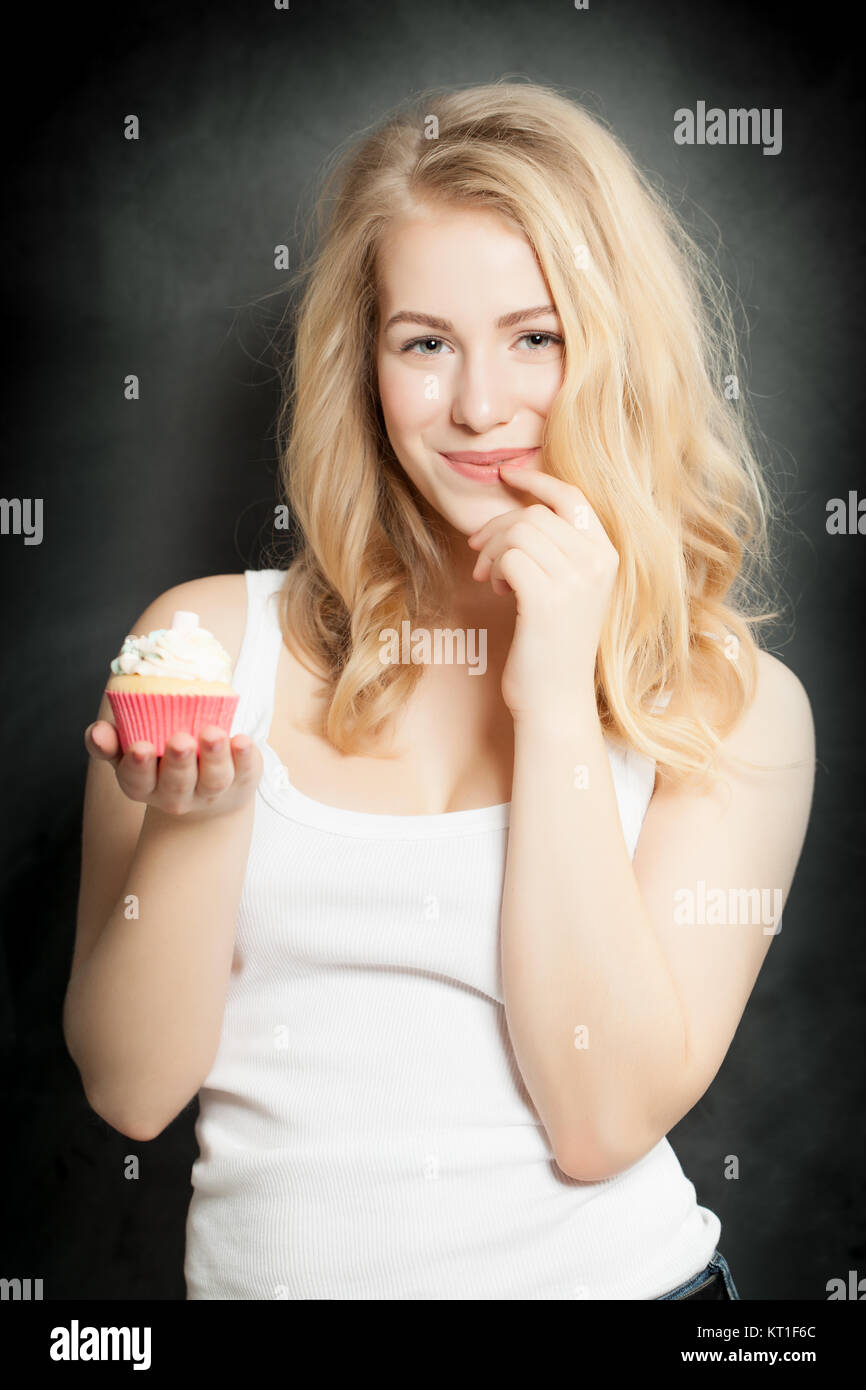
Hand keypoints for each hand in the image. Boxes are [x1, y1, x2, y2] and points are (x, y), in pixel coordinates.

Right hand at [84, 721, 262, 819]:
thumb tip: (97, 731)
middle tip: (179, 740)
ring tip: (213, 733)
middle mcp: (177, 795)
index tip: (140, 748)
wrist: (205, 785)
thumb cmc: (158, 758)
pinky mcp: (242, 781)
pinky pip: (246, 771)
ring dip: (214, 757)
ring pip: (213, 780)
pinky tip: (242, 740)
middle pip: (177, 784)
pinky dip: (245, 756)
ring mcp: (211, 791)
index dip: (138, 766)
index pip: (136, 781)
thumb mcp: (127, 751)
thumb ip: (109, 742)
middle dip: (178, 762)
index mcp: (144, 785)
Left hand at [467, 467, 618, 720]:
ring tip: (490, 577)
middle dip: (498, 528)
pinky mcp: (548, 599)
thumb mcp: (569, 589)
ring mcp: (576, 580)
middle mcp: (598, 563)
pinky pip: (509, 556)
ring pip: (519, 531)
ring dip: (493, 550)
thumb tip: (520, 508)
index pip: (571, 497)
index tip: (506, 477)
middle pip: (536, 513)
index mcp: (608, 556)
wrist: (555, 700)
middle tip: (480, 554)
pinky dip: (494, 567)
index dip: (536, 481)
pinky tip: (497, 589)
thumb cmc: (553, 645)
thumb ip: (558, 549)